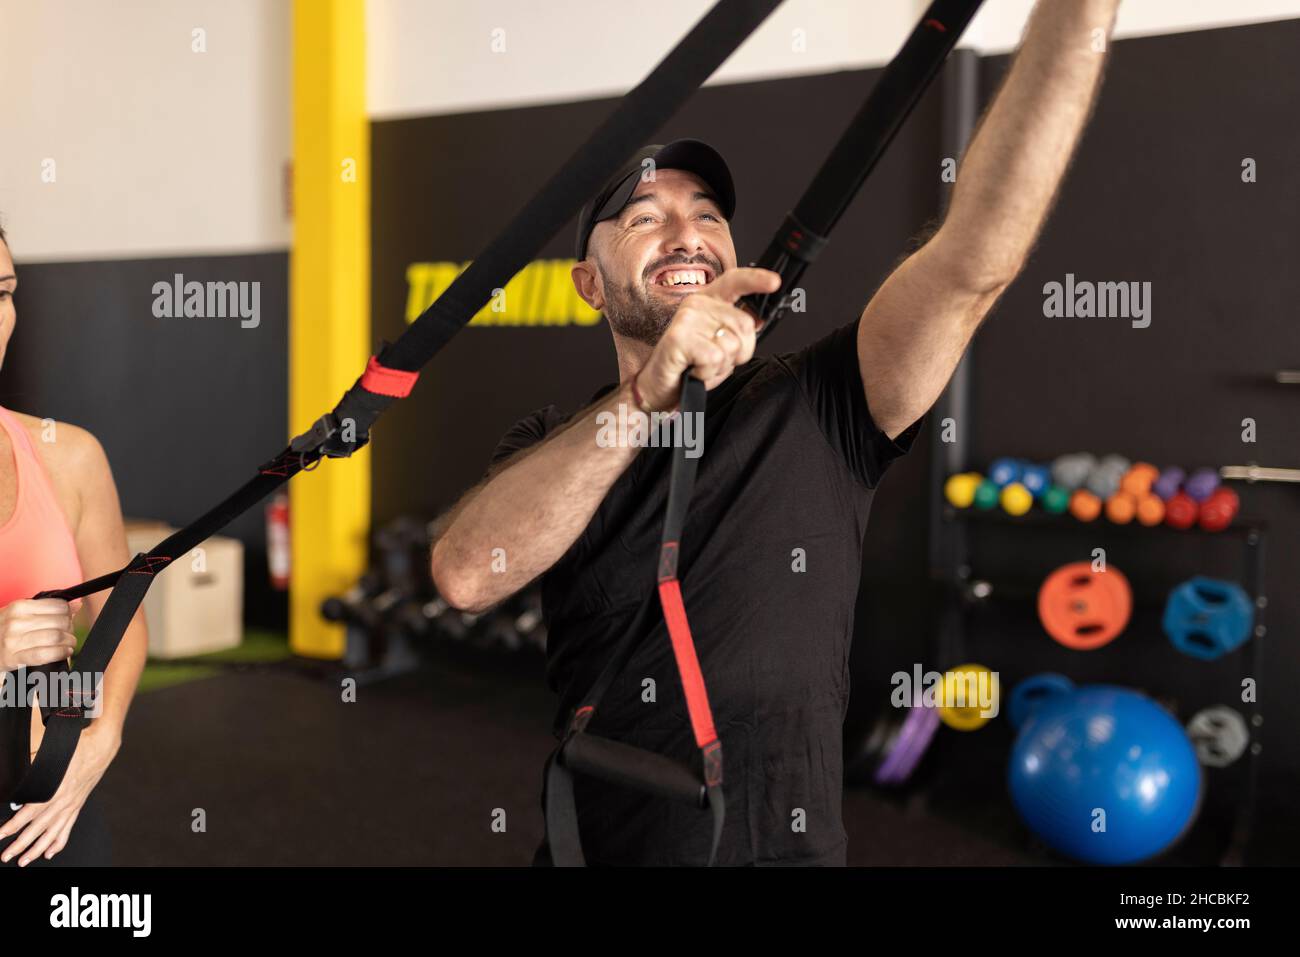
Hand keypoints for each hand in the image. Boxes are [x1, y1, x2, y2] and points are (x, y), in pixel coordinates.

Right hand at [0, 599, 75, 673]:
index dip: (68, 613)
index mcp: (19, 607)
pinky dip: (60, 653)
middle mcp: (15, 622)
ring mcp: (13, 641)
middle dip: (69, 628)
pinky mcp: (13, 658)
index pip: (58, 606)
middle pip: (59, 622)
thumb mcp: (21, 614)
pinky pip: (44, 654)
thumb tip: (77, 604)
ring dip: (69, 641)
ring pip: (55, 637)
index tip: (67, 618)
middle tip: (68, 633)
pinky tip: (64, 651)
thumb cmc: (3, 630)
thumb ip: (48, 608)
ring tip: (68, 643)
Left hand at [0, 724, 117, 864]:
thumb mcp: (48, 757)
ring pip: (51, 835)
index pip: (27, 814)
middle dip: (20, 845)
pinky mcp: (77, 808)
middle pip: (36, 830)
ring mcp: (70, 808)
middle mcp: (61, 803)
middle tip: (7, 856)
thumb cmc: (76, 750)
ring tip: (24, 860)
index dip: (11, 827)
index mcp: (52, 792)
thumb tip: (14, 775)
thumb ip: (30, 769)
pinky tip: (50, 852)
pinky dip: (58, 843)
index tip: (0, 835)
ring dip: (36, 850)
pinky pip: (66, 829)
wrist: (99, 749)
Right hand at [636, 267, 780, 410]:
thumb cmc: (689, 366)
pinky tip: (693, 370)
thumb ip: (736, 331)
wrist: (658, 388)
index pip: (734, 281)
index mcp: (707, 302)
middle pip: (744, 325)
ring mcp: (687, 319)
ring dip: (721, 365)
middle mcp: (697, 304)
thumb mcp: (719, 345)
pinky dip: (708, 373)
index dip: (756, 280)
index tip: (774, 283)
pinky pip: (714, 358)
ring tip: (700, 365)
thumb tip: (757, 321)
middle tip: (714, 360)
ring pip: (731, 345)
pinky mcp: (679, 338)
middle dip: (738, 352)